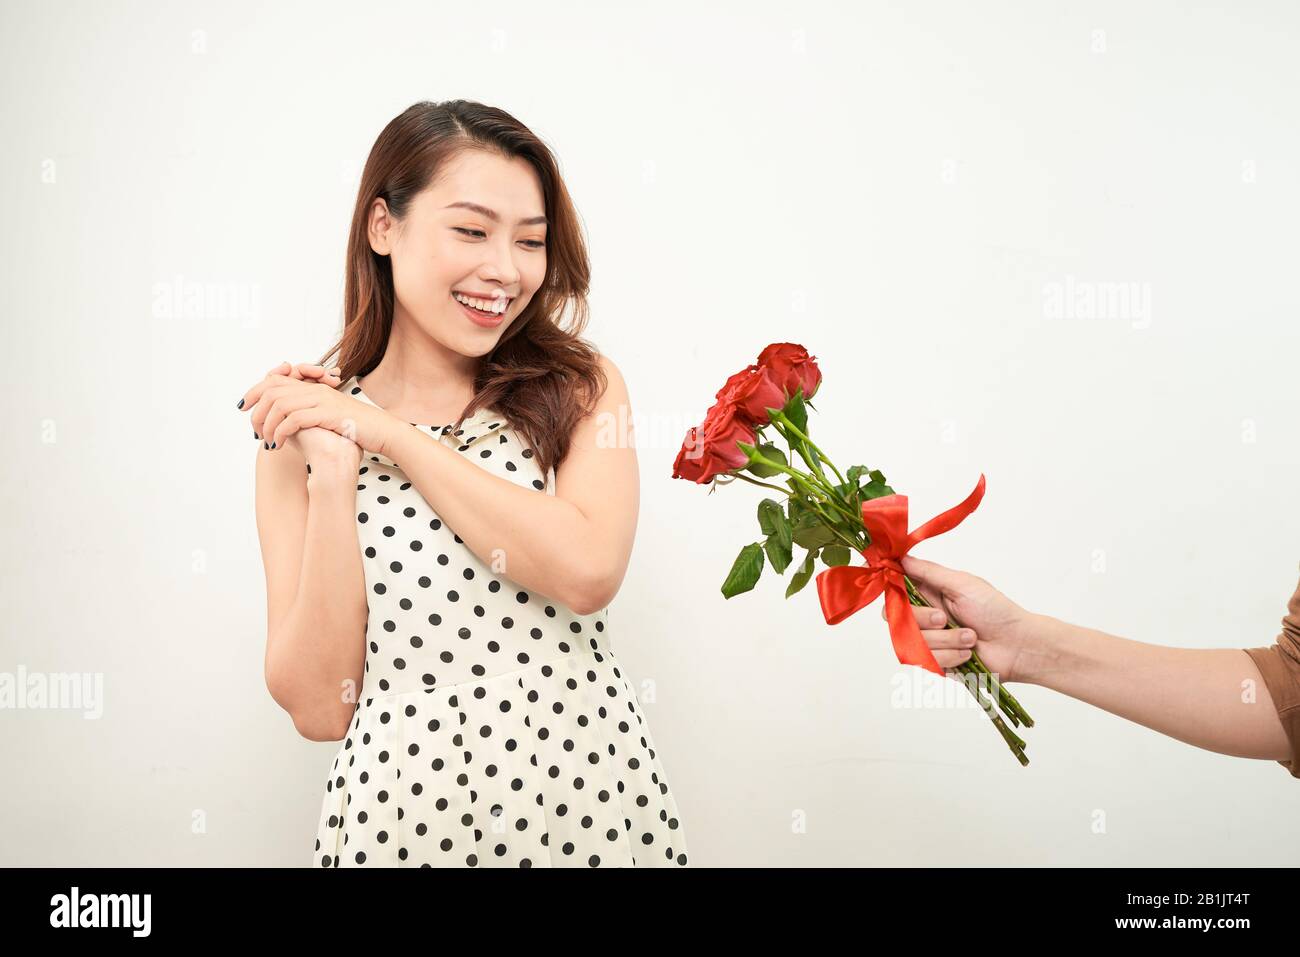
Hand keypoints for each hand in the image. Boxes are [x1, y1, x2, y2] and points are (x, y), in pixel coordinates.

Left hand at [238, 370, 399, 455]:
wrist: (381, 431)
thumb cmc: (356, 427)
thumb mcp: (326, 417)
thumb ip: (304, 416)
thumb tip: (282, 426)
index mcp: (313, 388)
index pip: (275, 380)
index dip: (255, 391)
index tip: (244, 408)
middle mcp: (315, 390)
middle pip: (272, 391)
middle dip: (257, 411)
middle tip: (254, 432)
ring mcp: (321, 400)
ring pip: (280, 405)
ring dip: (267, 425)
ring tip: (266, 442)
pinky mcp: (327, 414)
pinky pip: (294, 419)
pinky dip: (281, 432)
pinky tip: (278, 445)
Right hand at [893, 555, 1038, 683]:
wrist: (1018, 646)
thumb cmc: (996, 611)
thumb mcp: (962, 583)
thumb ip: (928, 572)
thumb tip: (901, 557)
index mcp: (930, 592)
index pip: (895, 591)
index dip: (893, 593)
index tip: (899, 593)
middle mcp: (925, 616)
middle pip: (897, 618)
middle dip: (923, 620)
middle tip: (945, 619)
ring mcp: (930, 640)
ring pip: (914, 642)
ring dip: (946, 640)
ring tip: (970, 638)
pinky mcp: (937, 662)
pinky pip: (928, 661)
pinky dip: (951, 656)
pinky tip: (968, 653)